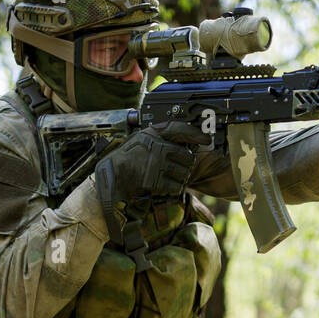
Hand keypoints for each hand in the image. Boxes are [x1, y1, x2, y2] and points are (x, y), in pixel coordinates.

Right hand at [95, 121, 209, 204]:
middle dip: (185, 165)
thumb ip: (160, 139)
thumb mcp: (141, 141)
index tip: (206, 139)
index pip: (179, 128)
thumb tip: (185, 143)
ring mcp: (157, 164)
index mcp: (151, 134)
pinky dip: (172, 189)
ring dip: (179, 178)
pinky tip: (162, 186)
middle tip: (176, 169)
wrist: (112, 177)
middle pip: (187, 157)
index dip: (195, 133)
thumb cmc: (127, 160)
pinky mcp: (156, 180)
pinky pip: (176, 186)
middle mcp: (156, 146)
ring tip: (167, 178)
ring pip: (184, 173)